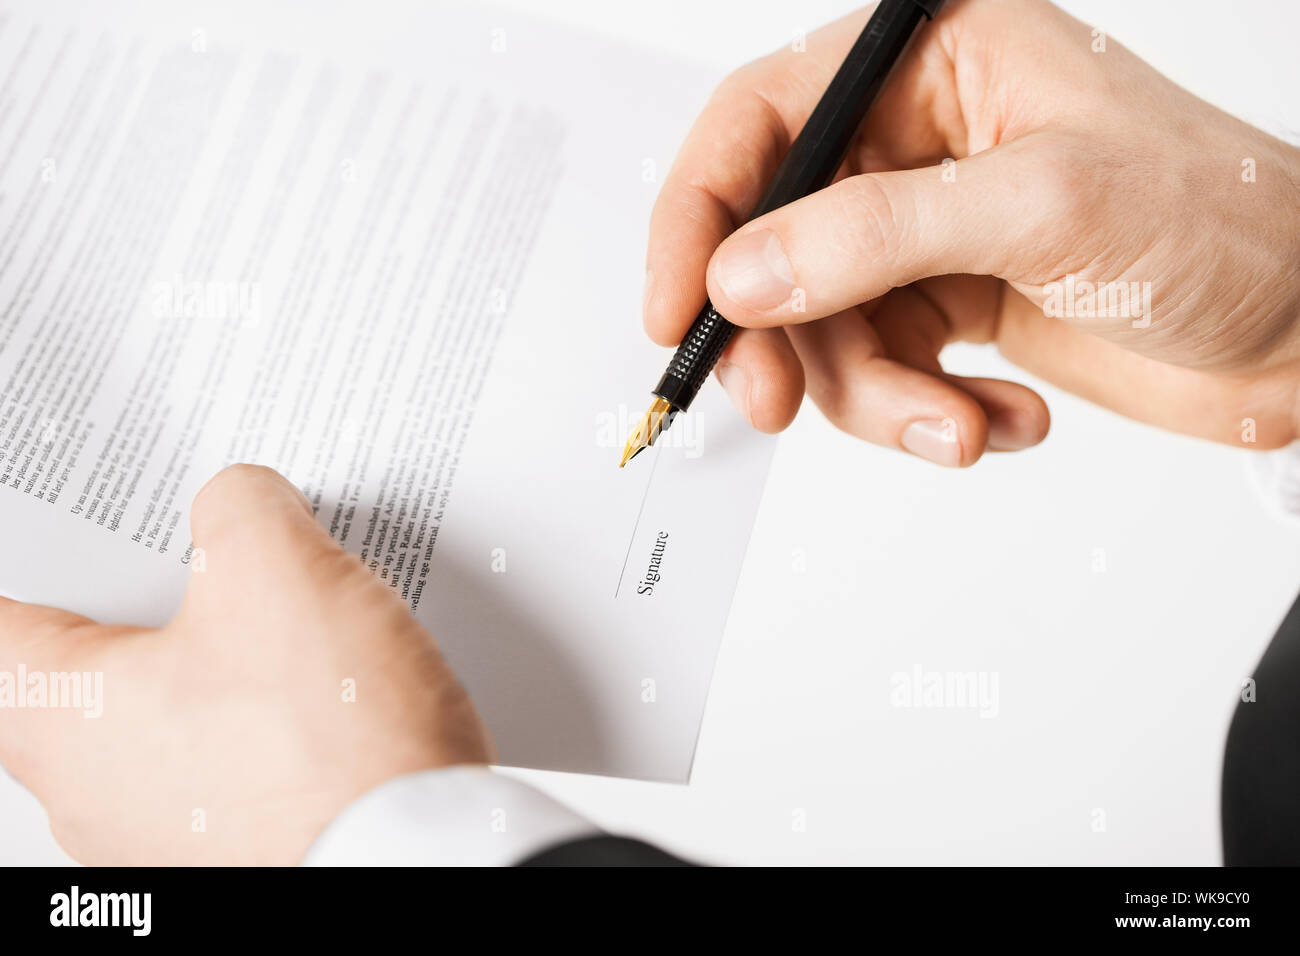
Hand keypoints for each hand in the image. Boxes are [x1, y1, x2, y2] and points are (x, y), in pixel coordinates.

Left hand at [0, 465, 490, 864]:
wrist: (422, 854)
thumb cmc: (331, 742)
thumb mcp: (279, 567)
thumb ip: (238, 505)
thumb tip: (241, 505)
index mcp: (61, 718)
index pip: (1, 622)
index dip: (42, 554)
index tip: (73, 529)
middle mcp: (91, 793)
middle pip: (91, 663)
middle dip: (151, 598)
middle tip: (209, 550)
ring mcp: (163, 836)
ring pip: (166, 715)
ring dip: (217, 662)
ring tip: (290, 617)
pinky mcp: (237, 852)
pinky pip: (228, 764)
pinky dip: (263, 721)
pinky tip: (325, 691)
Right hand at [644, 0, 1299, 464]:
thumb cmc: (1224, 224)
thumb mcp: (1042, 206)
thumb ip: (876, 235)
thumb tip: (743, 274)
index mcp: (931, 65)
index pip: (762, 122)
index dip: (698, 216)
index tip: (678, 310)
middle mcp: (916, 142)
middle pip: (774, 241)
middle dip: (784, 337)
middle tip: (781, 400)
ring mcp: (926, 231)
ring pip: (823, 328)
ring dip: (877, 397)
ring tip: (955, 424)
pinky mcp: (946, 304)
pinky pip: (878, 371)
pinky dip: (926, 412)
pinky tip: (998, 415)